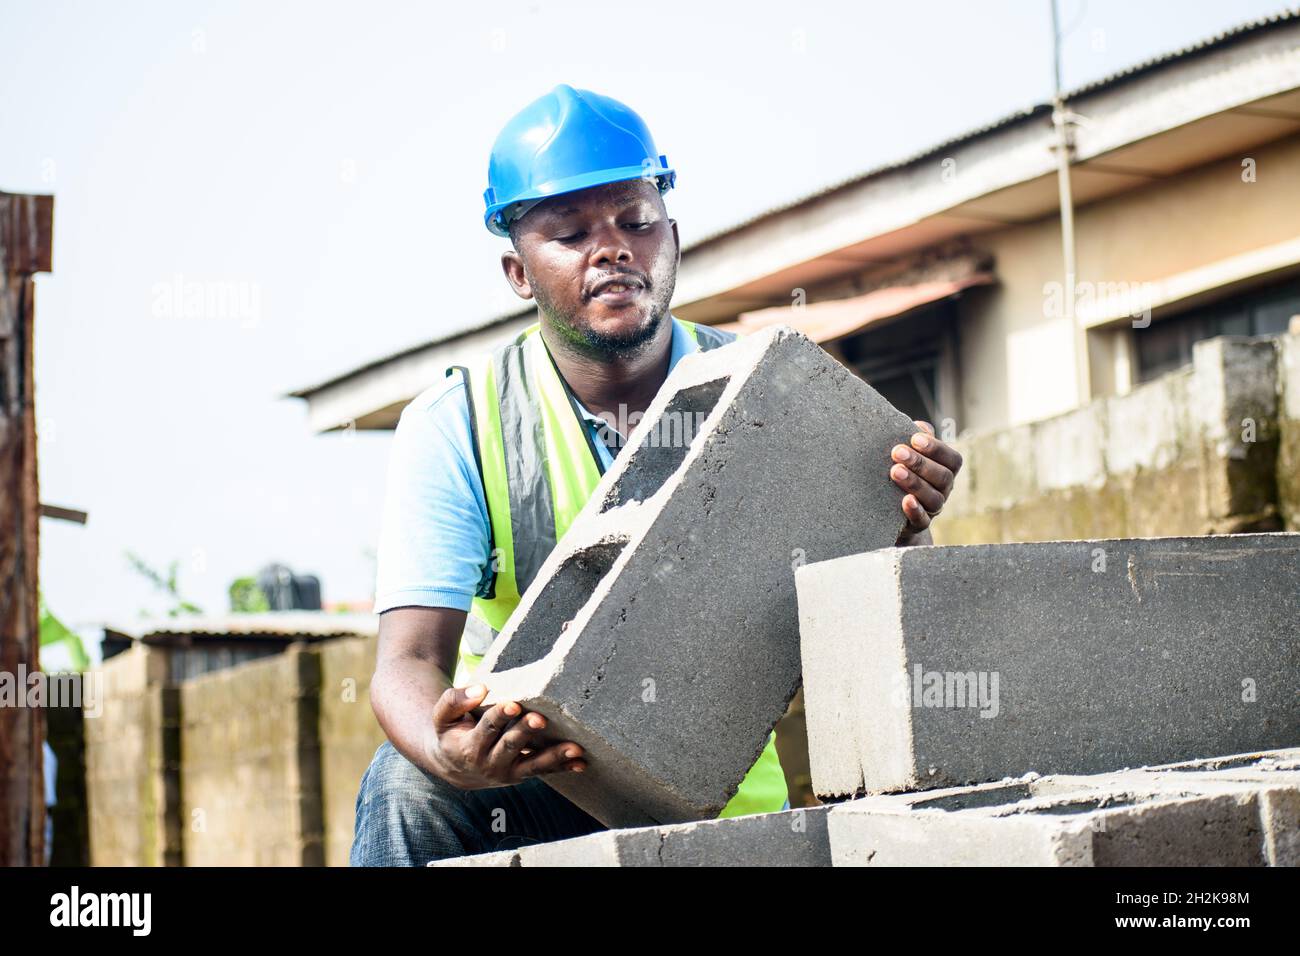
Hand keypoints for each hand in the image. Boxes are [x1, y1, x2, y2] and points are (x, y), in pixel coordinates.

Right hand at [423, 683, 585, 788]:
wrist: (453, 766)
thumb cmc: (451, 732)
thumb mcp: (442, 716)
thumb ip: (454, 700)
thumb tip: (481, 689)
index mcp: (469, 747)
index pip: (486, 729)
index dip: (499, 716)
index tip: (512, 704)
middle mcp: (490, 763)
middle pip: (511, 746)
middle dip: (526, 732)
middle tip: (541, 718)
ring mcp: (507, 772)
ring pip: (533, 765)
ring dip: (554, 756)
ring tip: (574, 748)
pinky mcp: (521, 775)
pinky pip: (543, 772)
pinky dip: (562, 768)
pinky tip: (581, 763)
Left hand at [889, 420, 961, 542]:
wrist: (892, 510)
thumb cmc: (904, 472)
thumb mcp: (910, 455)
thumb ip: (916, 439)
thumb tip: (918, 426)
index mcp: (946, 470)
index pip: (952, 459)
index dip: (936, 448)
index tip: (914, 438)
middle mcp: (944, 490)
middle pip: (942, 477)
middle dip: (920, 463)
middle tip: (897, 452)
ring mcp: (933, 509)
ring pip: (933, 498)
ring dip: (915, 483)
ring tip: (895, 471)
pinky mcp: (919, 524)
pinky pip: (922, 520)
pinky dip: (915, 510)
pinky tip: (905, 500)